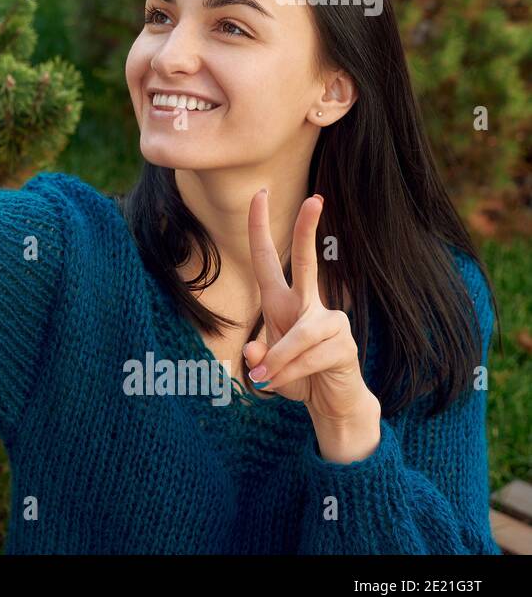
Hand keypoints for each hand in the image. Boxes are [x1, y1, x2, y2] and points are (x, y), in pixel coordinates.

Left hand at [242, 189, 377, 428]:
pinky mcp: (344, 345)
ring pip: (300, 334)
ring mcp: (330, 322)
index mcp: (282, 301)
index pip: (268, 259)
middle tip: (315, 198)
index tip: (260, 193)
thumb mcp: (268, 367)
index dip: (260, 228)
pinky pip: (310, 357)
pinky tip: (287, 384)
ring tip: (264, 378)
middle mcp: (307, 305)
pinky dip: (292, 373)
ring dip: (280, 360)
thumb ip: (258, 356)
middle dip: (307, 231)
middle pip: (308, 263)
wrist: (330, 403)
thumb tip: (253, 349)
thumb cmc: (297, 377)